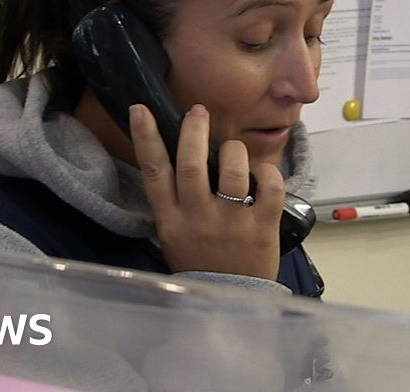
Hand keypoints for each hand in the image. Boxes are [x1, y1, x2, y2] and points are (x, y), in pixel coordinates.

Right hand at [129, 103, 284, 278]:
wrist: (227, 301)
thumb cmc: (198, 264)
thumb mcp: (173, 235)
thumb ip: (175, 201)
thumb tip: (182, 156)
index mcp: (170, 220)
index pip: (154, 172)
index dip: (146, 138)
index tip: (140, 109)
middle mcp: (198, 218)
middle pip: (192, 164)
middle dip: (194, 131)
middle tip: (199, 111)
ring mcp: (232, 222)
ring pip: (232, 169)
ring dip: (234, 150)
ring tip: (233, 148)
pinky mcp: (262, 227)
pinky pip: (269, 187)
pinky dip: (267, 172)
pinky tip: (263, 173)